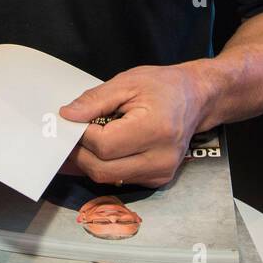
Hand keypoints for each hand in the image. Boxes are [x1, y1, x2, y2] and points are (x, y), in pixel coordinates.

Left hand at [57, 62, 211, 187]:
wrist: (195, 99)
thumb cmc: (164, 86)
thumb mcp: (127, 82)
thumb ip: (95, 100)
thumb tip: (67, 116)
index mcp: (155, 129)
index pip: (103, 145)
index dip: (81, 135)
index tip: (71, 122)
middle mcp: (161, 158)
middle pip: (102, 169)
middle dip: (79, 153)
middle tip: (71, 134)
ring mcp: (161, 172)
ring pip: (108, 178)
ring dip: (90, 161)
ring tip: (87, 139)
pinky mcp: (158, 180)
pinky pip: (120, 179)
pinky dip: (105, 165)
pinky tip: (105, 148)